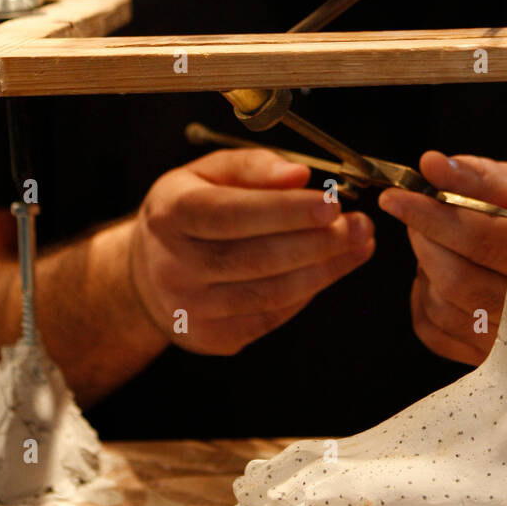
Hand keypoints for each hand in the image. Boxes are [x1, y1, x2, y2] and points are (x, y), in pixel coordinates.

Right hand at [129, 148, 373, 354]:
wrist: (148, 272)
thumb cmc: (189, 209)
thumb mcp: (208, 173)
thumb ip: (252, 167)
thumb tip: (299, 174)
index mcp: (170, 215)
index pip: (231, 215)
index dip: (285, 211)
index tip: (332, 204)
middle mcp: (174, 267)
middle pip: (256, 259)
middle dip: (317, 242)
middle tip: (359, 224)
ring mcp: (191, 310)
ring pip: (271, 293)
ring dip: (324, 269)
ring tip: (359, 243)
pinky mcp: (212, 338)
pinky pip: (272, 316)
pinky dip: (308, 291)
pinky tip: (332, 267)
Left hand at [378, 150, 506, 366]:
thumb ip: (477, 176)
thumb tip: (430, 165)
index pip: (477, 238)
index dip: (429, 216)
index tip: (393, 197)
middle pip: (454, 276)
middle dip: (424, 238)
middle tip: (422, 213)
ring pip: (440, 304)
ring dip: (427, 266)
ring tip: (445, 243)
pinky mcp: (488, 359)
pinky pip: (432, 328)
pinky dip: (425, 295)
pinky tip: (444, 274)